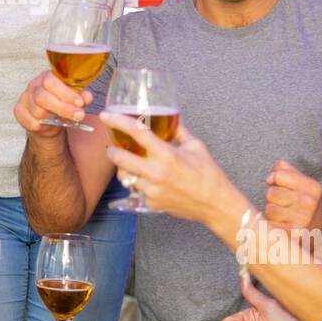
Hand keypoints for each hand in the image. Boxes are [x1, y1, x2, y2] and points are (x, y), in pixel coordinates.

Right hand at [13, 70, 90, 137]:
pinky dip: (40, 125)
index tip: (80, 103)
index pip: (51, 81)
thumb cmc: (62, 105)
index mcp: (47, 77)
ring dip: (53, 118)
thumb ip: (82, 97)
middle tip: (79, 115)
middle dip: (62, 108)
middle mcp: (34, 85)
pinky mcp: (19, 111)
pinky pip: (29, 121)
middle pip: (42, 97)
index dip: (65, 93)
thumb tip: (86, 97)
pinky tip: (48, 125)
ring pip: (37, 110)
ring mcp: (24, 98)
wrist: (49, 122)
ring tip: (65, 120)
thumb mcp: (74, 100)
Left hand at [98, 113, 243, 235]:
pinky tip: (147, 179)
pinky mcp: (151, 203)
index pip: (135, 133)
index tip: (106, 115)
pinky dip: (138, 183)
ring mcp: (152, 190)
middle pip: (119, 158)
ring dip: (123, 168)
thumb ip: (179, 130)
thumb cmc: (208, 174)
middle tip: (112, 145)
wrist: (215, 204)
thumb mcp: (196, 146)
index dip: (117, 121)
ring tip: (129, 162)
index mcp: (167, 154)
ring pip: (124, 176)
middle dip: (111, 150)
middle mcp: (156, 172)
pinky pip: (136, 189)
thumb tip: (171, 117)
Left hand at [263, 159, 321, 229]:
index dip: (275, 180)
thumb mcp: (301, 182)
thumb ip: (283, 169)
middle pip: (271, 193)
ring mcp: (302, 219)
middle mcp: (309, 202)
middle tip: (285, 205)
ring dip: (272, 213)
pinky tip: (282, 226)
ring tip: (284, 216)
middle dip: (273, 198)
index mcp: (312, 187)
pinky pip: (268, 224)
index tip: (282, 187)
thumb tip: (270, 178)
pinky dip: (271, 224)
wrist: (318, 232)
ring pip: (269, 209)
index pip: (278, 175)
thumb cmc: (303, 203)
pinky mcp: (292, 234)